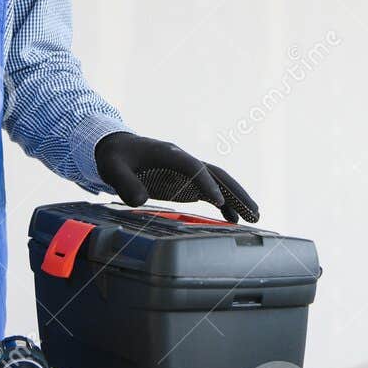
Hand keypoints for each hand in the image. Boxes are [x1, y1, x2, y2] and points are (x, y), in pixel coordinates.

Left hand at [94, 132, 259, 223]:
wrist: (115, 148)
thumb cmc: (115, 157)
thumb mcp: (113, 168)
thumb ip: (125, 184)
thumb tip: (139, 200)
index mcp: (168, 153)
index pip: (193, 168)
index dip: (206, 184)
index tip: (217, 202)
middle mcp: (183, 160)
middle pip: (216, 173)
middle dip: (235, 191)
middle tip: (253, 210)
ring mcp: (186, 171)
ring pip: (218, 182)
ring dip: (236, 197)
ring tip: (254, 216)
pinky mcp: (184, 181)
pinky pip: (209, 191)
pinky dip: (223, 203)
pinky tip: (233, 219)